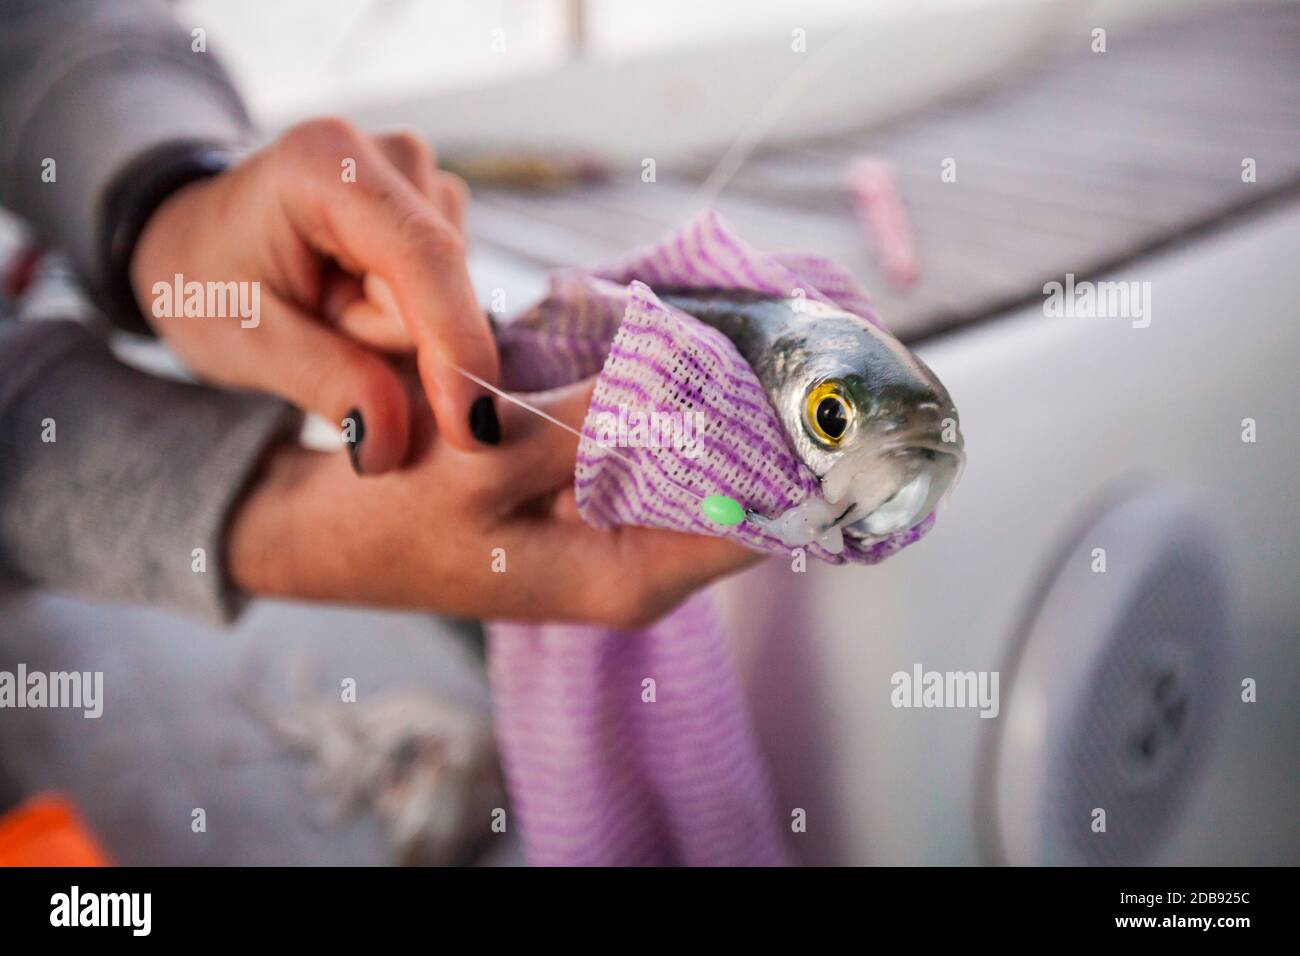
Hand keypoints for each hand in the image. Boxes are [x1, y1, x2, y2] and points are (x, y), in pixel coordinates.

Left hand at [130, 118, 496, 474]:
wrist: (197, 244)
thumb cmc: (206, 283)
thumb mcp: (246, 342)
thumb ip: (326, 385)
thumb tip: (393, 446)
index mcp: (326, 162)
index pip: (423, 257)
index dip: (456, 344)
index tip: (475, 429)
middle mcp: (389, 155)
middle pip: (442, 286)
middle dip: (392, 340)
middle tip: (320, 326)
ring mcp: (421, 178)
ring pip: (452, 296)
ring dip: (395, 333)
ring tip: (330, 310)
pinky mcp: (438, 208)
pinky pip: (452, 296)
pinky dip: (408, 321)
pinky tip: (358, 301)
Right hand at [225, 379, 761, 626]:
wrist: (318, 534)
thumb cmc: (392, 518)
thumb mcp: (487, 465)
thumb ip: (589, 420)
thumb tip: (684, 371)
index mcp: (630, 579)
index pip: (757, 525)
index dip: (788, 456)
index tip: (806, 381)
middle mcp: (635, 561)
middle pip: (733, 489)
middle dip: (751, 416)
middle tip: (772, 329)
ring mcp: (611, 527)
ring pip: (691, 459)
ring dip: (705, 400)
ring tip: (731, 323)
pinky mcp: (584, 492)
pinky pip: (645, 441)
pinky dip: (654, 398)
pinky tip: (664, 342)